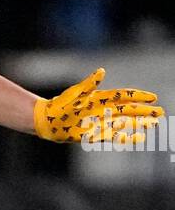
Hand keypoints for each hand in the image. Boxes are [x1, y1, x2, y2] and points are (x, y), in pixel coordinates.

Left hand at [34, 70, 162, 143]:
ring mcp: (100, 122)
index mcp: (100, 98)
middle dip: (144, 112)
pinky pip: (114, 136)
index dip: (138, 96)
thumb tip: (102, 71)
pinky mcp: (95, 134)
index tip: (153, 97)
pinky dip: (126, 137)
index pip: (123, 96)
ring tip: (154, 124)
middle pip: (128, 110)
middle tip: (160, 112)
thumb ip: (89, 84)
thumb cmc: (60, 105)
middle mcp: (103, 110)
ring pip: (124, 123)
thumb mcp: (75, 93)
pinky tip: (138, 138)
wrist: (48, 121)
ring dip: (139, 123)